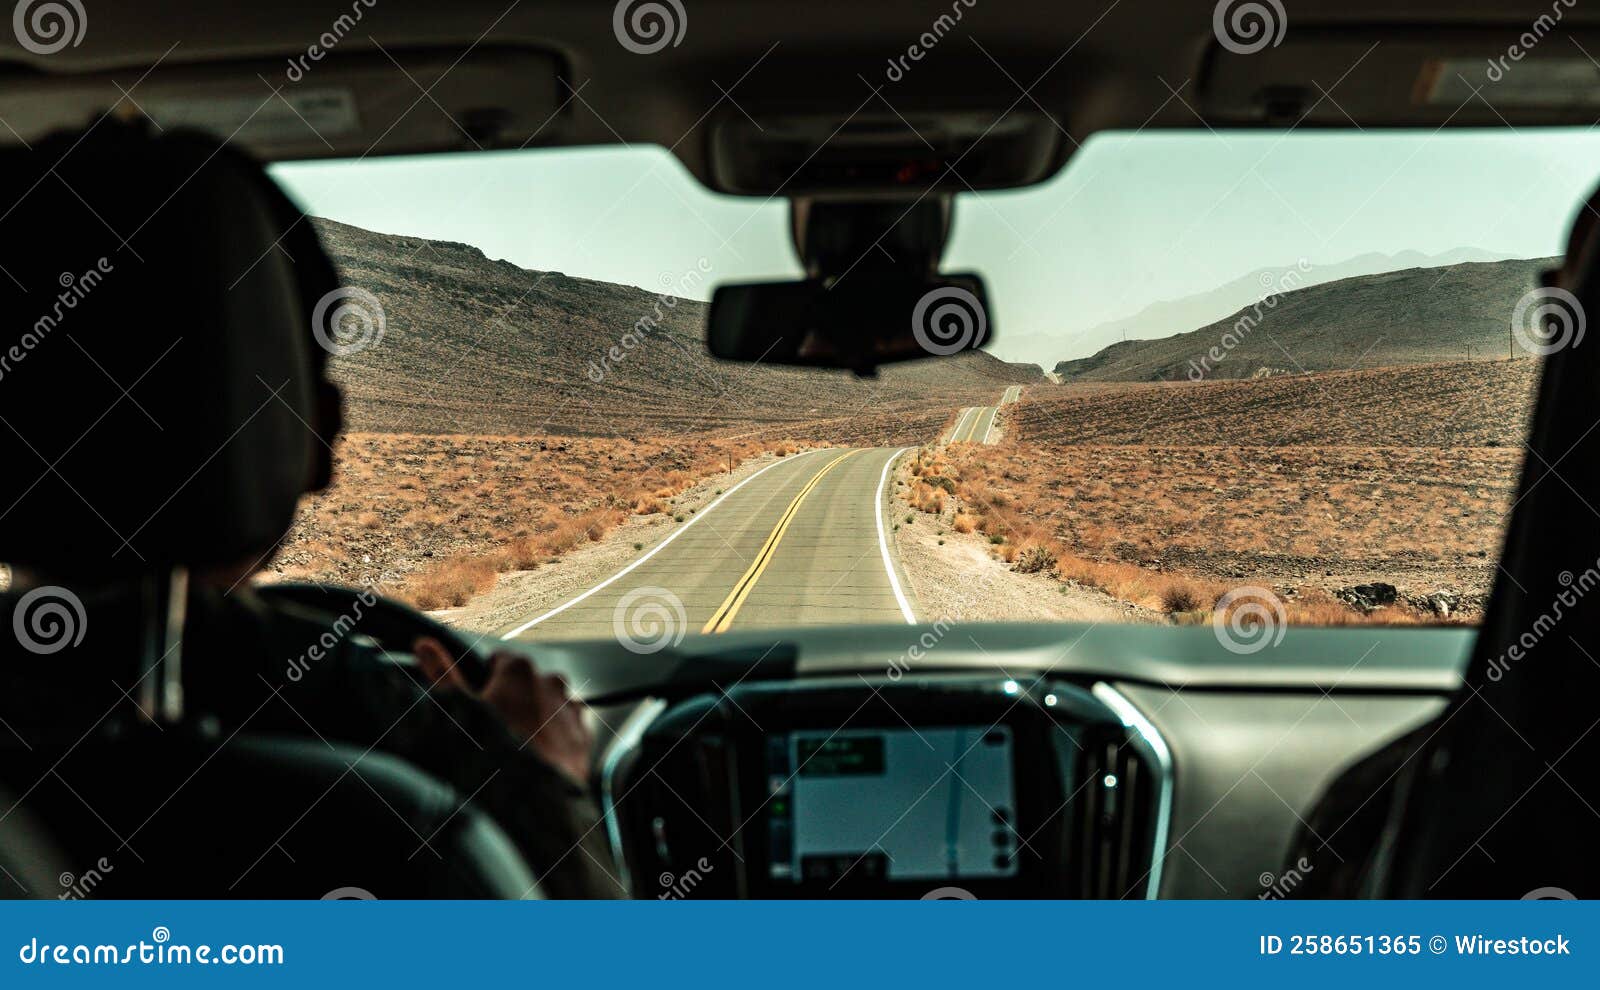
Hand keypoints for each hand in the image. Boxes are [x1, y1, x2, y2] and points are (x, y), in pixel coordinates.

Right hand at [412, 638, 591, 785]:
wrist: (533, 799)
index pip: (498, 661)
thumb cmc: (492, 754)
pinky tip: (536, 757)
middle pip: (523, 683)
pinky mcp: (582, 736)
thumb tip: (424, 644)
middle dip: (509, 700)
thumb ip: (442, 673)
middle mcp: (551, 682)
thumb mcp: (456, 710)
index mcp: (519, 669)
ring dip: (533, 718)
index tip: (476, 702)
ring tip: (514, 748)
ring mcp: (570, 709)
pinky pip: (565, 729)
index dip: (483, 681)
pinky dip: (552, 738)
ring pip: (546, 706)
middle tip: (493, 730)